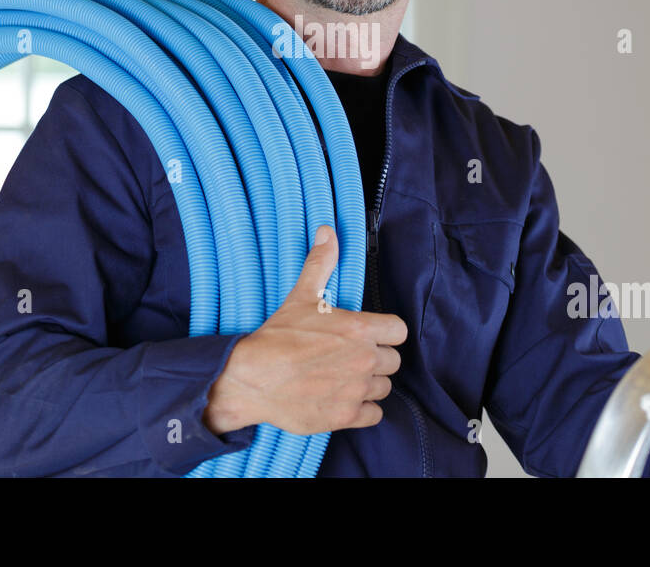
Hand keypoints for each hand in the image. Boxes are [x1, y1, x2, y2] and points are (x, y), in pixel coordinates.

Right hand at [202, 225, 408, 435]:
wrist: (251, 378)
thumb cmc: (277, 337)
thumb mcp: (302, 296)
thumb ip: (321, 263)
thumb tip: (328, 232)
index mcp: (360, 329)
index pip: (399, 331)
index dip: (385, 333)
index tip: (370, 335)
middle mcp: (364, 360)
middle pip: (393, 362)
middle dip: (376, 359)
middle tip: (352, 357)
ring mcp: (357, 390)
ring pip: (383, 388)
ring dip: (369, 383)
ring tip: (345, 377)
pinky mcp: (347, 416)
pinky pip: (374, 414)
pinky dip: (362, 409)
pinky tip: (343, 398)